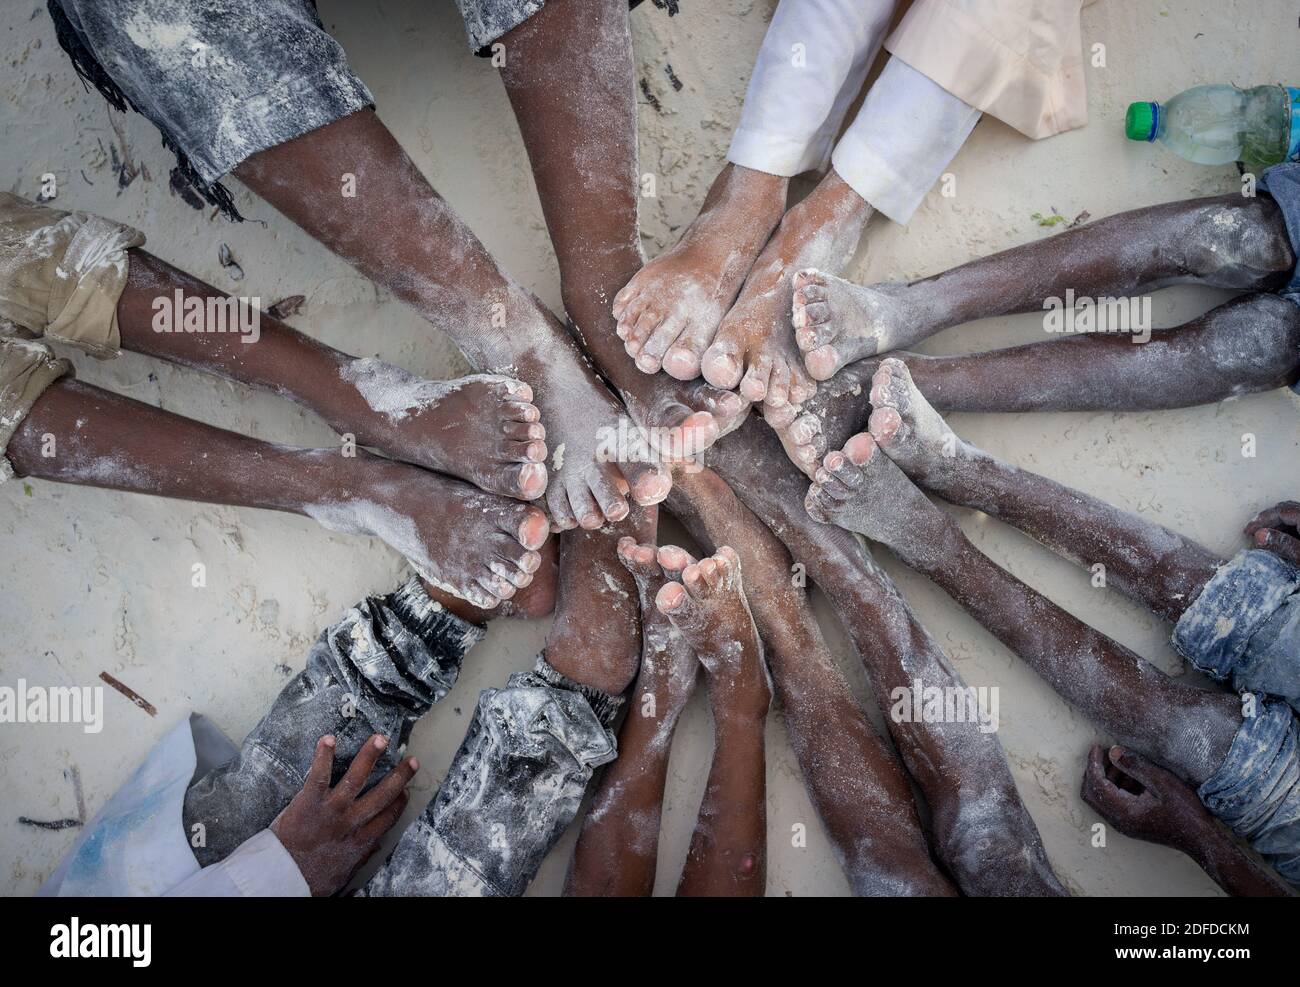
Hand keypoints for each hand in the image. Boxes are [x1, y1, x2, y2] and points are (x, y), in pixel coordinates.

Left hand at [270, 733, 416, 895]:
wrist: (281, 877)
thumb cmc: (309, 878)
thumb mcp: (342, 874)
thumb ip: (360, 857)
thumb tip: (376, 847)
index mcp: (359, 841)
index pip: (388, 818)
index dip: (399, 803)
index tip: (405, 792)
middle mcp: (351, 822)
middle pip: (382, 796)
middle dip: (399, 777)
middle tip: (411, 762)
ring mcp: (331, 810)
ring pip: (356, 778)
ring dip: (369, 756)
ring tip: (381, 738)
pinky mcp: (309, 801)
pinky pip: (319, 775)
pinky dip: (324, 756)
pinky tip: (329, 738)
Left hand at [1080, 745, 1210, 850]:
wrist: (1201, 838)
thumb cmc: (1186, 811)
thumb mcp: (1163, 782)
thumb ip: (1136, 766)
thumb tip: (1112, 751)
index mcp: (1124, 812)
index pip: (1096, 785)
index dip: (1094, 763)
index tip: (1098, 746)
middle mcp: (1119, 821)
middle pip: (1091, 794)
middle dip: (1095, 770)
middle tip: (1105, 752)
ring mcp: (1124, 824)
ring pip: (1101, 798)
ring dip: (1105, 777)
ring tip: (1121, 759)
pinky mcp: (1131, 823)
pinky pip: (1113, 802)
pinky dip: (1115, 786)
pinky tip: (1132, 774)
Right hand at [1244, 501, 1299, 565]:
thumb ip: (1282, 543)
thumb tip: (1259, 535)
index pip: (1279, 511)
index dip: (1260, 520)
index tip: (1247, 531)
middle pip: (1284, 509)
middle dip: (1266, 519)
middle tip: (1253, 532)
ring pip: (1290, 514)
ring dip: (1275, 523)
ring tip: (1264, 536)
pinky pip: (1296, 520)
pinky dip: (1285, 526)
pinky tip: (1280, 538)